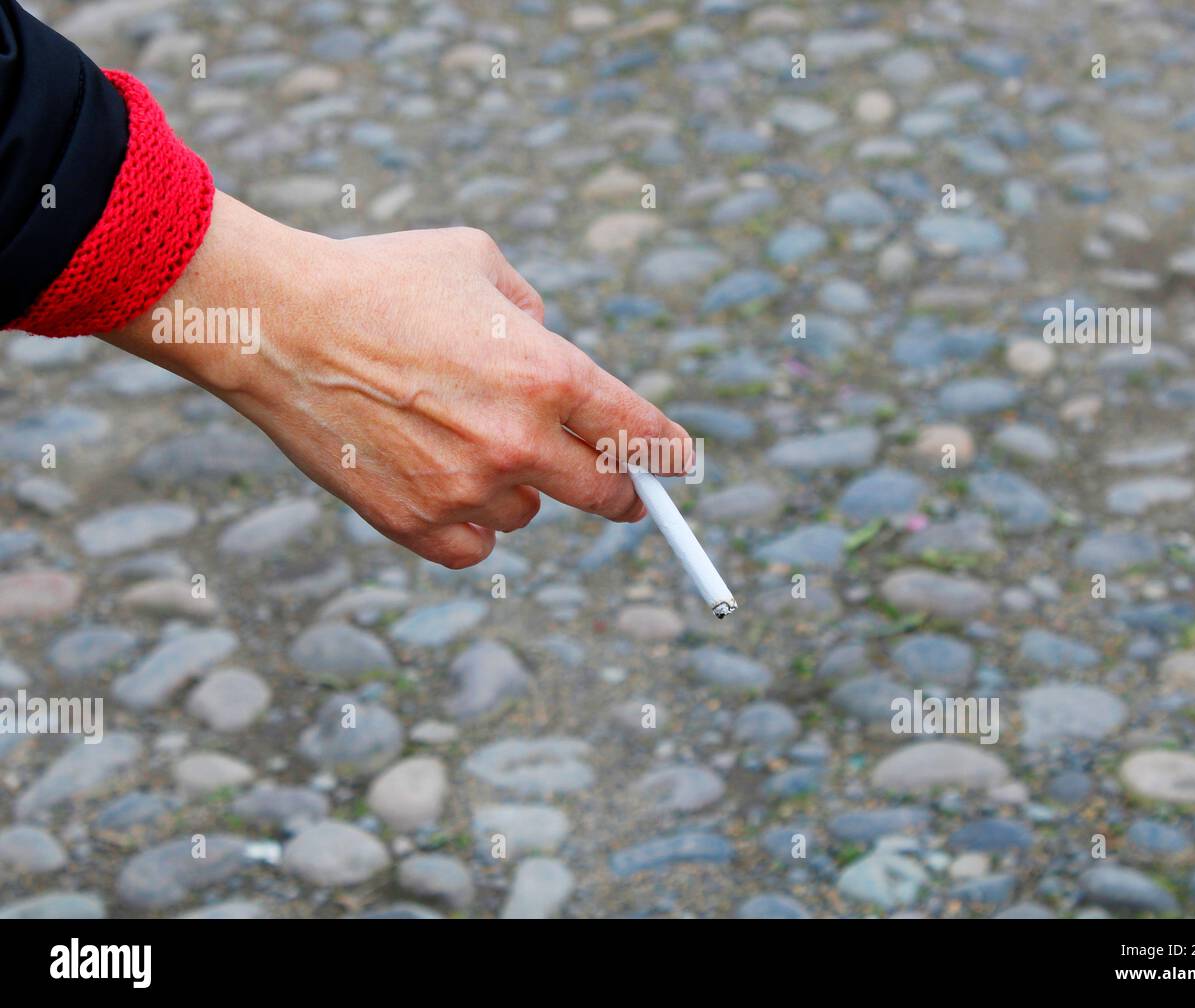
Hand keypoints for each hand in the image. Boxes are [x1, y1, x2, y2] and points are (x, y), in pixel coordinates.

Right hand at [104, 192, 692, 567]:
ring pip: (529, 515)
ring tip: (465, 445)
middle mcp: (517, 442)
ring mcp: (465, 490)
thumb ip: (534, 314)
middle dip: (619, 491)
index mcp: (549, 374)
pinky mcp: (414, 524)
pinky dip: (469, 524)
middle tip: (617, 488)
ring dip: (519, 490)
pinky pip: (475, 547)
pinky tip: (444, 486)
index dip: (668, 454)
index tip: (679, 467)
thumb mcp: (478, 262)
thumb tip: (553, 349)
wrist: (276, 323)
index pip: (639, 433)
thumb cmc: (379, 279)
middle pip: (604, 495)